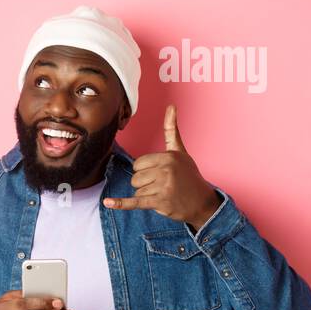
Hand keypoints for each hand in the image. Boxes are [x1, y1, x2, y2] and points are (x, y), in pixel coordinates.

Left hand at [102, 104, 220, 230]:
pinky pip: (135, 202)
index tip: (161, 174)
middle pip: (135, 177)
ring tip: (164, 194)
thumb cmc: (189, 176)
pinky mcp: (160, 201)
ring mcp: (164, 186)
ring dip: (147, 195)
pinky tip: (107, 202)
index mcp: (168, 156)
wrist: (203, 203)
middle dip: (145, 184)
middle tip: (163, 186)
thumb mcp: (180, 151)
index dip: (145, 171)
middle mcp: (166, 169)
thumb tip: (171, 106)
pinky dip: (121, 203)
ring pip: (136, 190)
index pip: (138, 164)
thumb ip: (171, 130)